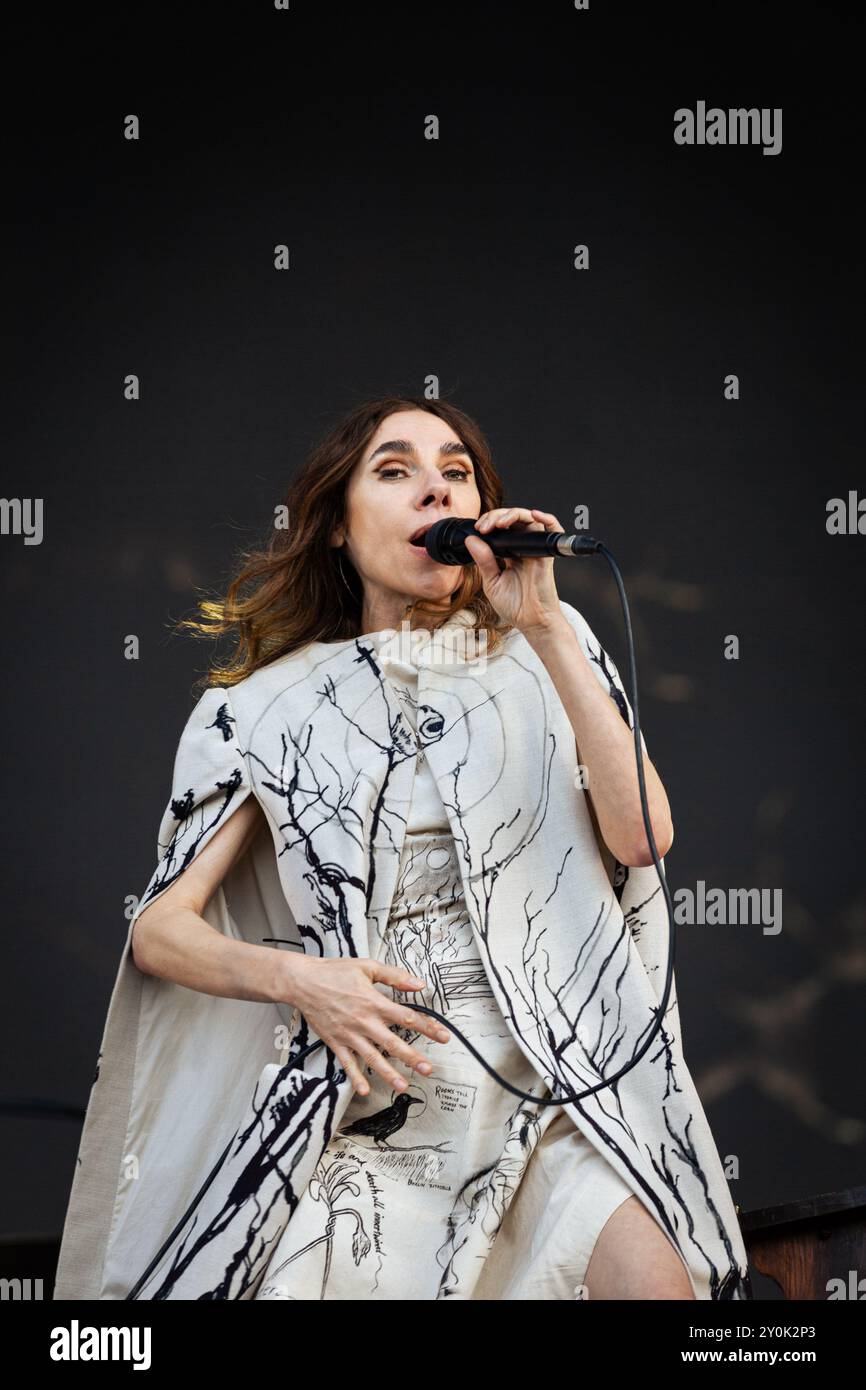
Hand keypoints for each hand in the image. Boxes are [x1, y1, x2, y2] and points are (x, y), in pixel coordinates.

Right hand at [281, 954, 450, 1096]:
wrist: (303, 982)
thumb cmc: (335, 972)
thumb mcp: (367, 966)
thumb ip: (394, 976)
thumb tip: (419, 983)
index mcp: (374, 1002)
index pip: (407, 1017)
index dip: (427, 1027)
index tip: (443, 1036)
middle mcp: (364, 1022)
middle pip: (393, 1043)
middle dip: (412, 1058)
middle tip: (429, 1070)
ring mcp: (349, 1035)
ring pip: (372, 1058)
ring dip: (388, 1073)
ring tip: (402, 1086)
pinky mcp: (335, 1042)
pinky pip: (347, 1063)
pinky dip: (355, 1077)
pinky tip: (364, 1090)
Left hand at [463, 507, 565, 636]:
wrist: (532, 622)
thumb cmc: (515, 606)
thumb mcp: (492, 582)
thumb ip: (483, 560)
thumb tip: (471, 540)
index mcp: (510, 553)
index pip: (501, 528)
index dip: (489, 523)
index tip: (477, 530)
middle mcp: (523, 548)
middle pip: (513, 519)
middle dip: (495, 517)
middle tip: (484, 527)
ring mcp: (535, 550)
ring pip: (529, 519)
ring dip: (513, 514)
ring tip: (499, 523)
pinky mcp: (546, 555)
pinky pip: (553, 530)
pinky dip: (547, 518)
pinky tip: (534, 514)